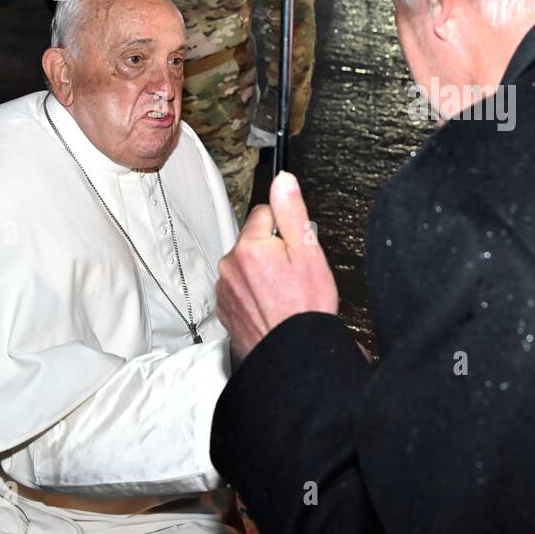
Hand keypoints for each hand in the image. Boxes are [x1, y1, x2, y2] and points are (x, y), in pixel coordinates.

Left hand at [216, 171, 337, 360]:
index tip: (295, 248)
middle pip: (253, 241)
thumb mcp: (309, 252)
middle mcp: (230, 265)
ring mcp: (225, 289)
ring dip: (261, 274)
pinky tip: (272, 306)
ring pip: (246, 265)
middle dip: (271, 252)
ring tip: (284, 293)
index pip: (264, 214)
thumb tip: (283, 181)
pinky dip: (253, 294)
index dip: (285, 229)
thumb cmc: (305, 307)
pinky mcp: (225, 309)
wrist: (294, 352)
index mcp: (250, 246)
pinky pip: (239, 289)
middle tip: (293, 274)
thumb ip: (292, 211)